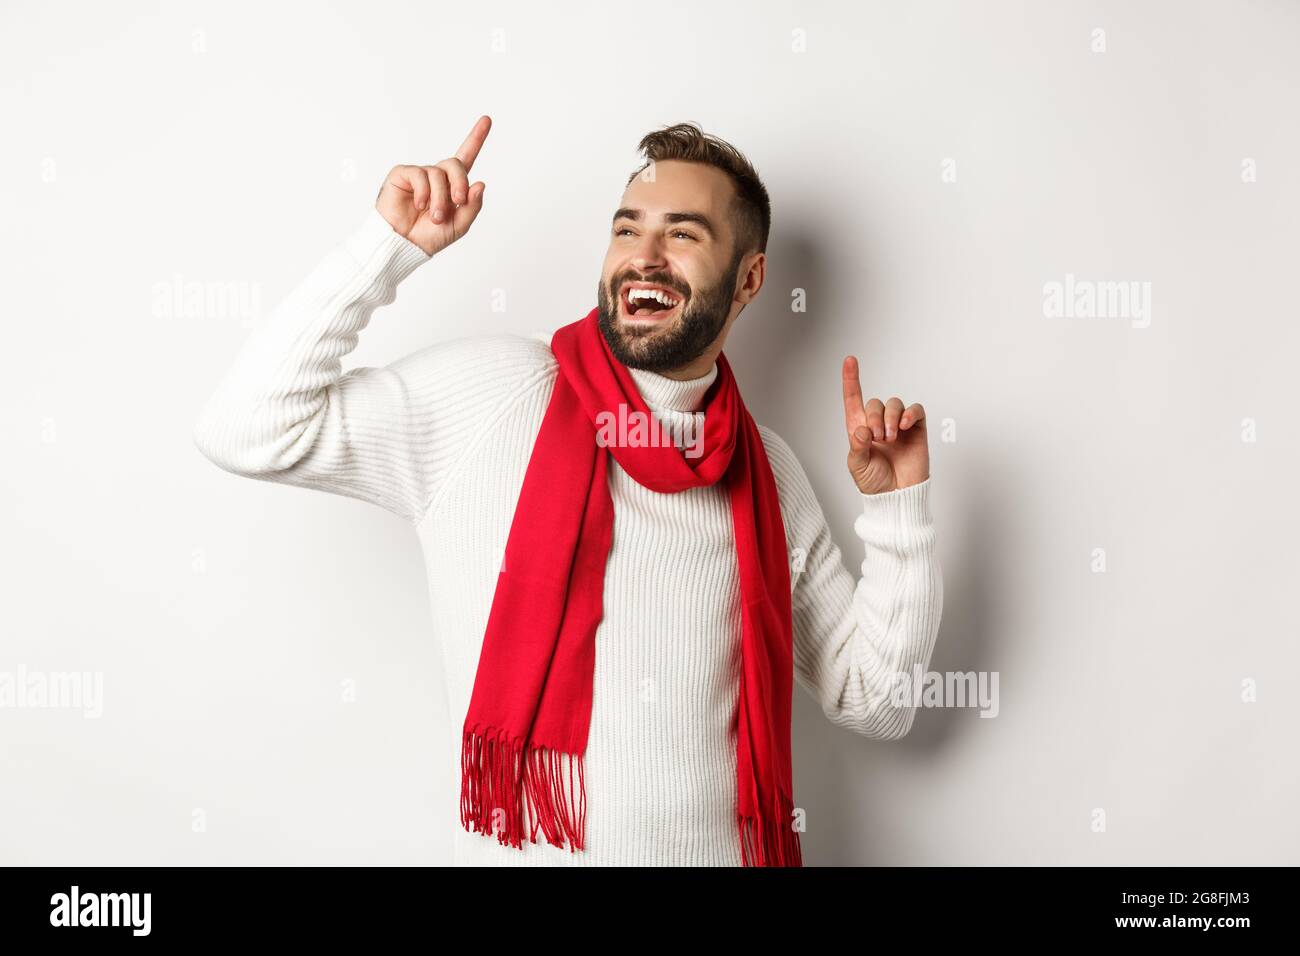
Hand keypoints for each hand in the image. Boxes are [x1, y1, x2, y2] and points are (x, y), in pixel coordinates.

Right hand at [376, 114, 491, 255]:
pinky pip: (419, 174)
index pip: (466, 158)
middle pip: (456, 163)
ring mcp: (419, 174)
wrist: (404, 244)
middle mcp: (436, 176)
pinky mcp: (402, 175)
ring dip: (440, 197)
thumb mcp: (459, 225)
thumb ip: (472, 206)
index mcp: (451, 186)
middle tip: (457, 202)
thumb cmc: (429, 237)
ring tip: (434, 216)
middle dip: (460, 183)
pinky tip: (420, 206)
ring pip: (438, 173)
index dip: (476, 139)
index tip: (486, 119)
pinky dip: (424, 192)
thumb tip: (480, 183)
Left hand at [842, 355, 929, 493]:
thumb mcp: (858, 466)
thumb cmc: (875, 483)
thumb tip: (862, 430)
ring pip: (893, 403)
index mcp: (860, 430)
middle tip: (878, 438)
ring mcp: (898, 426)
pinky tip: (903, 426)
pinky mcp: (916, 429)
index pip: (854, 400)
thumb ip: (857, 447)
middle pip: (875, 402)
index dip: (851, 380)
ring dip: (890, 417)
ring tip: (890, 437)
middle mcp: (878, 424)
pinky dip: (909, 414)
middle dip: (874, 417)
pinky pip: (915, 410)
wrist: (897, 496)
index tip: (850, 360)